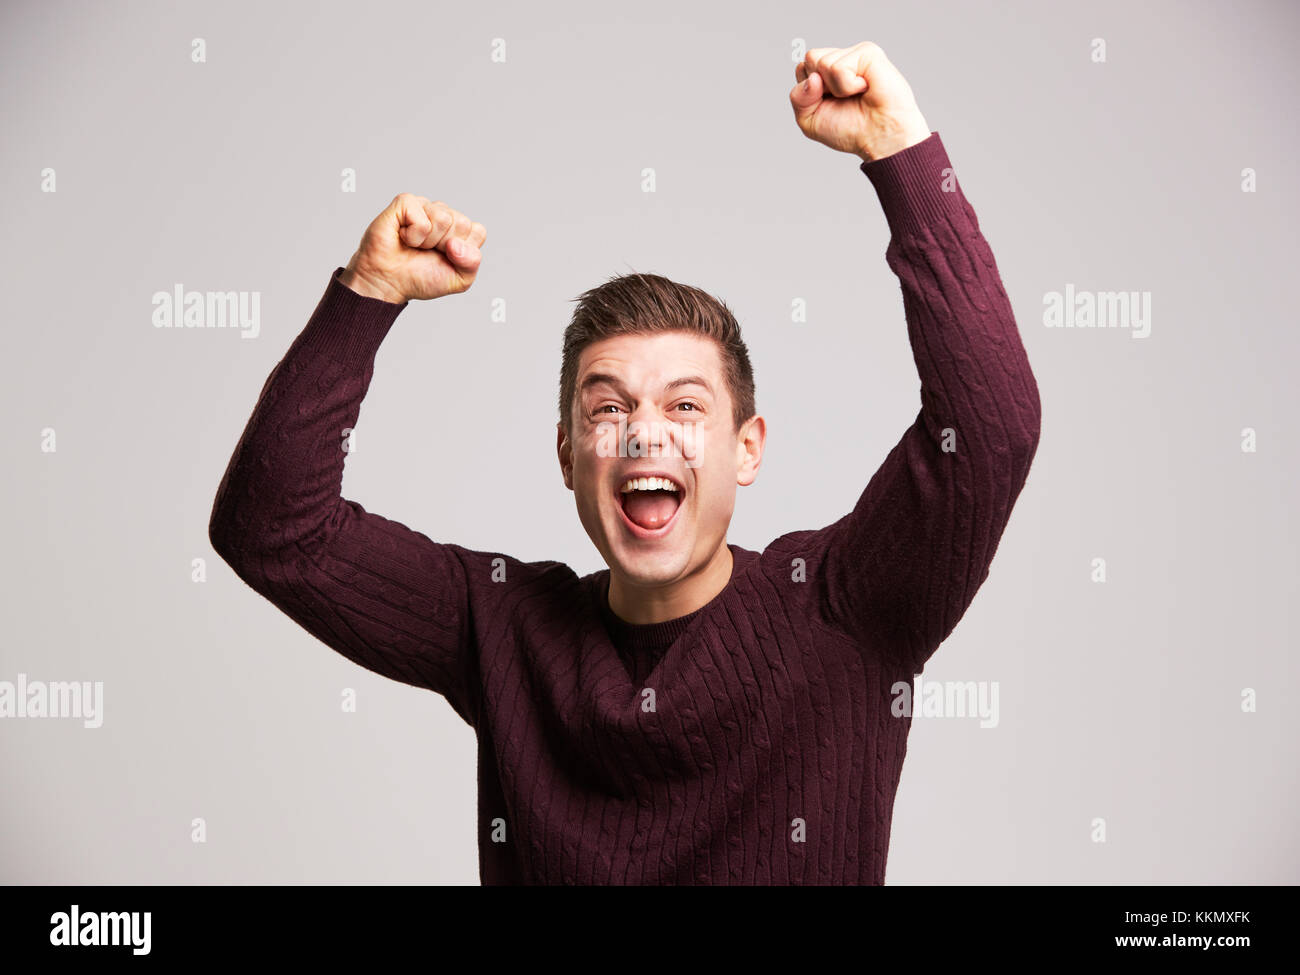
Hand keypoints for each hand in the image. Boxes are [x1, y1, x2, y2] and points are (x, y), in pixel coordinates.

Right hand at [340, 194, 486, 302]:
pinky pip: (422, 218)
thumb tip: (456, 244)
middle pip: (462, 223)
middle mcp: (443, 214)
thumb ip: (472, 263)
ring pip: (444, 218)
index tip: (446, 258)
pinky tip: (404, 237)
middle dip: (445, 246)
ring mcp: (424, 206)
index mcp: (458, 230)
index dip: (463, 251)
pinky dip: (414, 235)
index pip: (478, 231)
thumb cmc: (420, 278)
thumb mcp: (458, 280)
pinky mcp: (405, 203)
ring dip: (428, 241)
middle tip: (427, 253)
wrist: (389, 283)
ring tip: (415, 246)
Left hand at [789, 42, 930, 162]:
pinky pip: (839, 68)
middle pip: (809, 59)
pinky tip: (865, 88)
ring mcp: (855, 54)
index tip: (828, 104)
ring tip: (857, 94)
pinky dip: (847, 86)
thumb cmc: (851, 129)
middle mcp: (841, 59)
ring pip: (822, 63)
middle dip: (819, 88)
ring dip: (836, 89)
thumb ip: (798, 98)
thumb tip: (813, 77)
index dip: (808, 92)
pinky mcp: (868, 52)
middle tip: (843, 99)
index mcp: (827, 72)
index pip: (802, 68)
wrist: (879, 138)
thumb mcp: (810, 121)